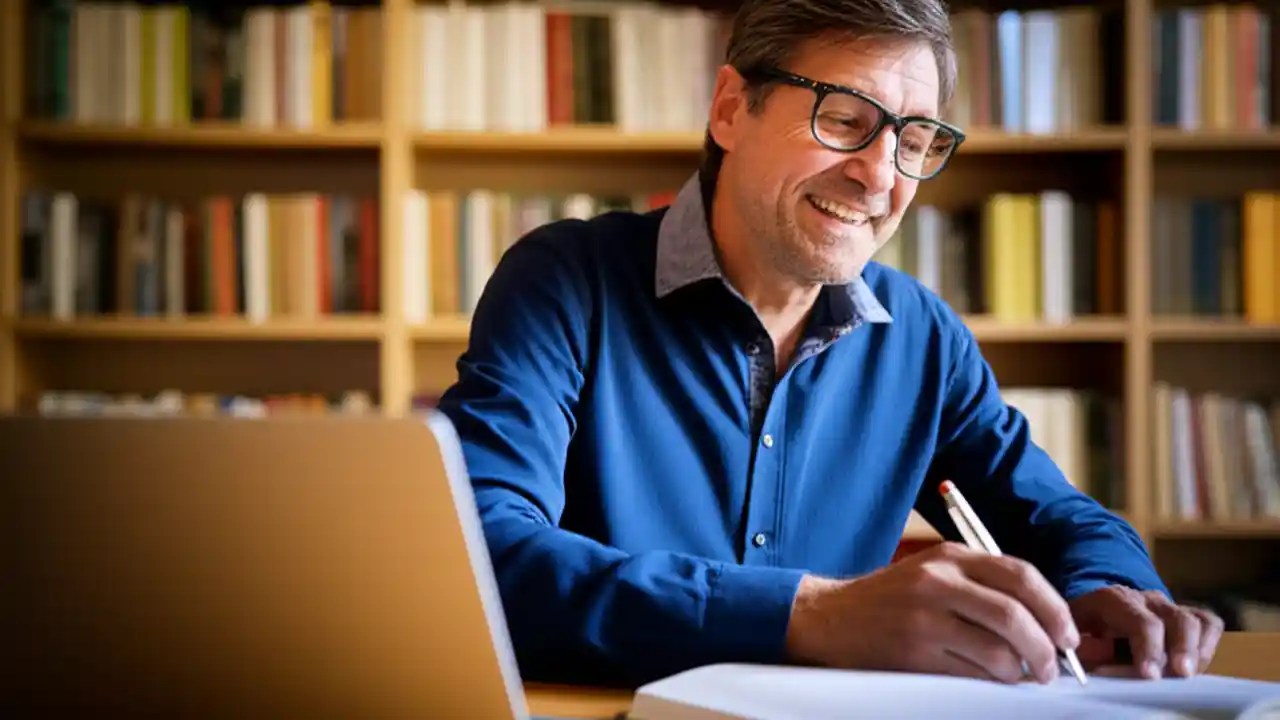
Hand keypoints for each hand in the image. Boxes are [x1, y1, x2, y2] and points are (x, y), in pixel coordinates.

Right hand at [785, 542, 1080, 683]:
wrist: (829, 617)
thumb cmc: (891, 600)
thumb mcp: (934, 573)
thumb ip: (983, 585)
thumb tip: (1046, 620)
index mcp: (951, 557)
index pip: (1020, 576)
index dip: (1055, 608)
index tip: (1068, 634)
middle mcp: (938, 581)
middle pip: (1015, 615)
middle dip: (1046, 647)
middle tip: (1052, 667)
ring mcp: (924, 618)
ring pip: (998, 651)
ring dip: (1020, 672)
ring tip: (1019, 677)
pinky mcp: (913, 653)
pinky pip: (972, 675)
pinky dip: (991, 683)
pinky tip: (990, 681)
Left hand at [1068, 585, 1224, 679]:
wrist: (1096, 610)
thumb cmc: (1085, 627)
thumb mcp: (1075, 634)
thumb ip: (1085, 649)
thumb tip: (1099, 665)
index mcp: (1114, 599)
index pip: (1140, 621)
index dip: (1148, 648)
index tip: (1149, 674)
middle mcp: (1146, 598)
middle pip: (1177, 619)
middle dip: (1181, 649)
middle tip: (1180, 674)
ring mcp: (1169, 605)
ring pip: (1197, 621)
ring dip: (1197, 651)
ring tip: (1188, 674)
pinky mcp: (1186, 615)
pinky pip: (1209, 624)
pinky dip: (1208, 645)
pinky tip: (1196, 665)